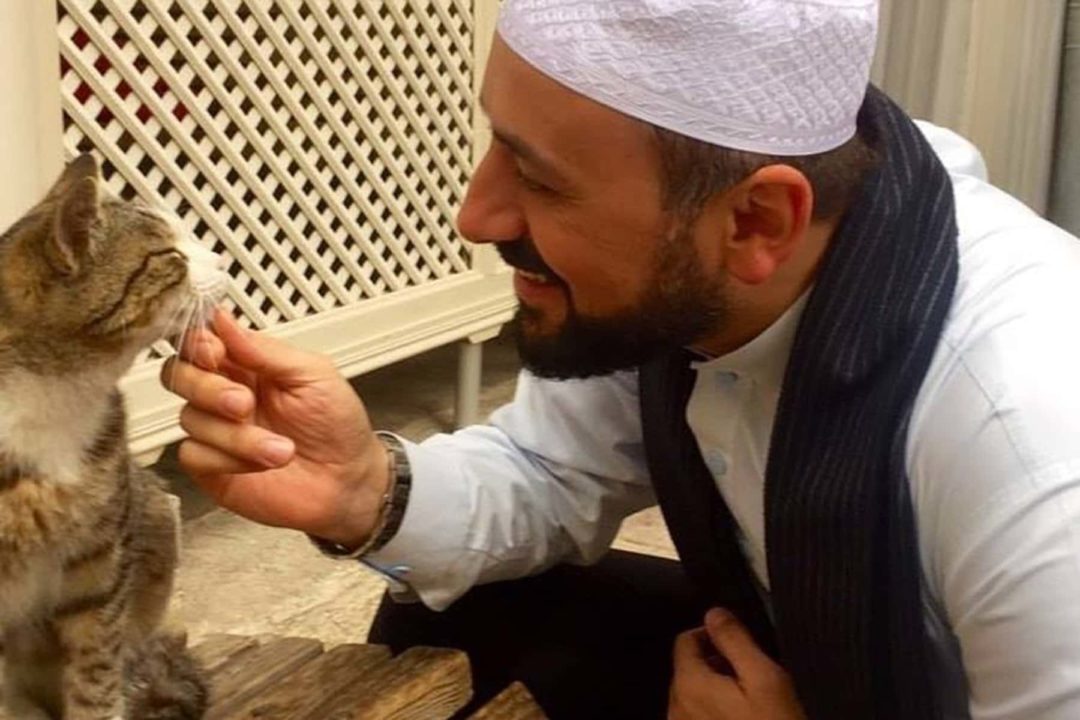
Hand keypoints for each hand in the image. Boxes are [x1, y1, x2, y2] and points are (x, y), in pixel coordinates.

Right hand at [161, 309, 388, 547]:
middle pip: (178, 374)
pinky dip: (228, 459)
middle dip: (207, 387)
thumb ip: (265, 350)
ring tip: (281, 448)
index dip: (198, 343)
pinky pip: (193, 455)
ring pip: (189, 418)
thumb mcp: (314, 374)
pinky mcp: (213, 468)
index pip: (200, 342)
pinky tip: (260, 464)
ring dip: (237, 435)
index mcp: (248, 364)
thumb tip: (222, 319)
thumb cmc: (338, 425)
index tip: (215, 350)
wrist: (350, 481)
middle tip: (244, 403)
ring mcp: (217, 432)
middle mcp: (225, 394)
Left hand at [669, 608, 806, 719]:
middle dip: (714, 664)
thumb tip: (714, 613)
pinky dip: (712, 714)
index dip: (711, 635)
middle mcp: (676, 710)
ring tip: (748, 702)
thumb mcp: (765, 680)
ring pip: (691, 697)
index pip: (685, 641)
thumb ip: (735, 641)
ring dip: (713, 691)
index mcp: (690, 686)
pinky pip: (695, 719)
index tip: (738, 645)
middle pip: (686, 669)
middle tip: (749, 675)